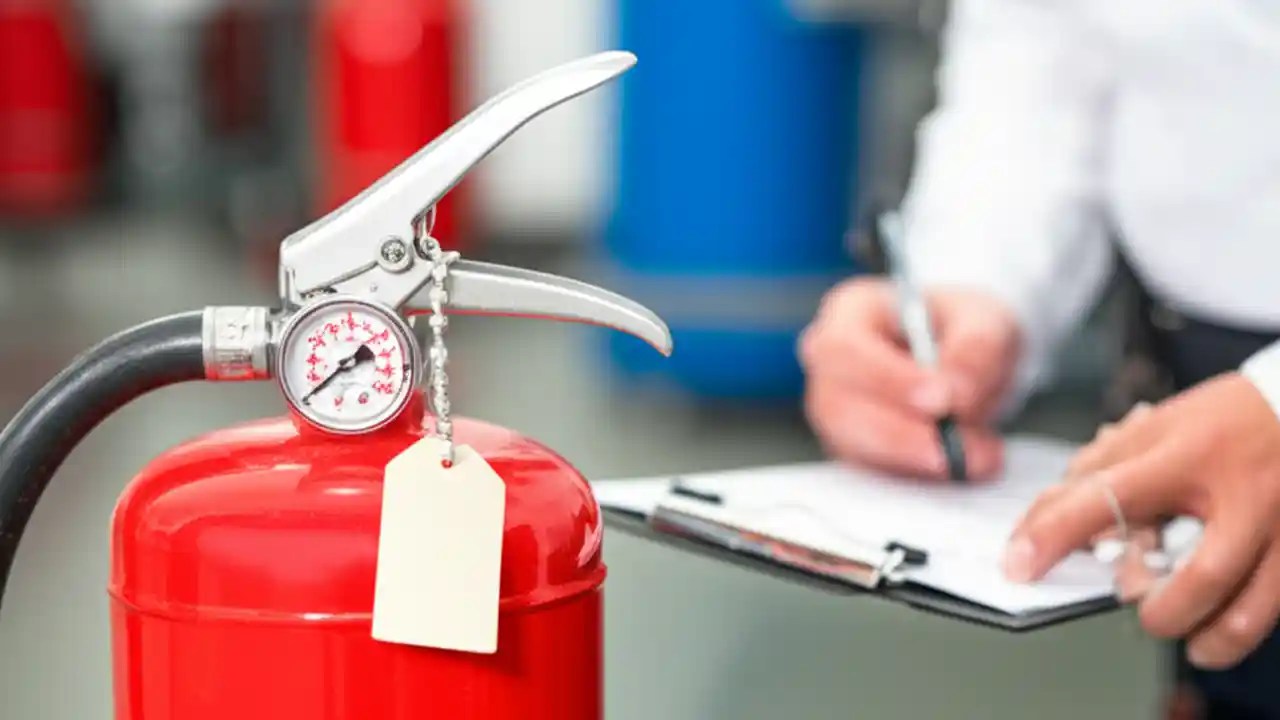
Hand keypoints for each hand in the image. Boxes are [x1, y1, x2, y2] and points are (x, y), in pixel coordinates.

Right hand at [797, 277, 1021, 479]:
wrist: (969, 361)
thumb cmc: (963, 328)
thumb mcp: (985, 319)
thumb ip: (976, 347)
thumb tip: (957, 393)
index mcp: (849, 314)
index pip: (843, 348)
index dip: (886, 378)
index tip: (939, 400)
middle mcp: (832, 366)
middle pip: (836, 406)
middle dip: (898, 435)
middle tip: (958, 448)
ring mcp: (838, 412)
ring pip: (851, 447)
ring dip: (914, 461)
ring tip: (977, 458)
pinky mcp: (856, 450)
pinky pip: (874, 472)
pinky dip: (920, 476)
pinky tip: (964, 466)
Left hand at [1003, 373, 1279, 668]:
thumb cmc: (1228, 419)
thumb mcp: (1158, 425)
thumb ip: (1102, 467)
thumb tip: (1050, 511)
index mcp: (1186, 456)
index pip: (1107, 497)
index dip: (1055, 534)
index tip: (1018, 564)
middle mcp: (1238, 496)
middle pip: (1196, 578)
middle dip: (1160, 611)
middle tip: (1135, 605)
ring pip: (1244, 611)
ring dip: (1202, 635)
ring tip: (1180, 632)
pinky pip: (1271, 610)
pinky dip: (1235, 630)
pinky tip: (1216, 629)